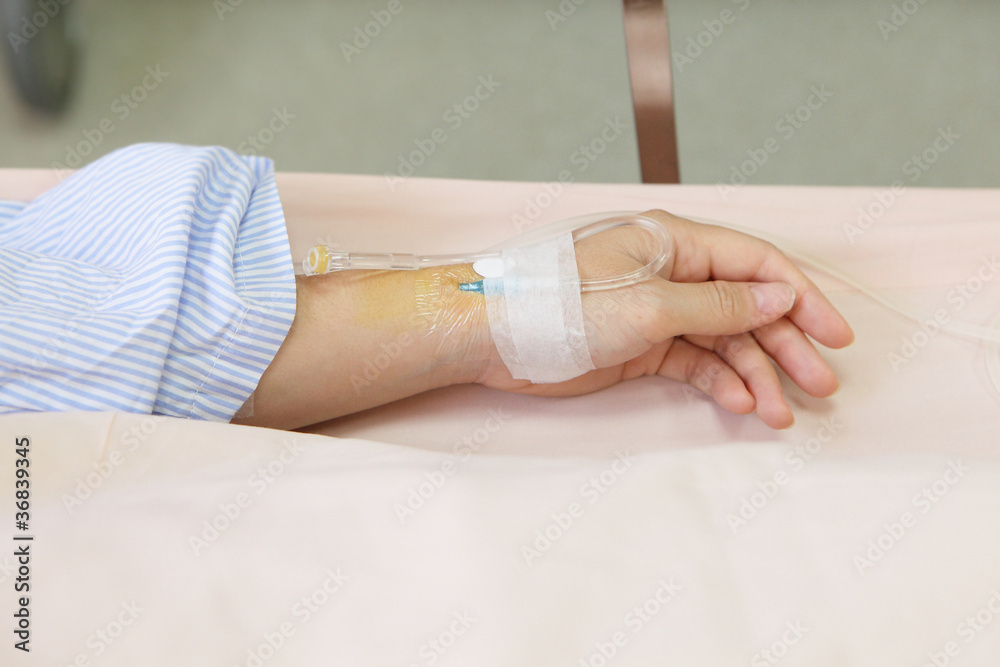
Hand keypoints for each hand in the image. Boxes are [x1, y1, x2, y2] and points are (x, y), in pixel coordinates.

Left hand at [473, 210, 854, 428]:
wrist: (496, 338)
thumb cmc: (560, 304)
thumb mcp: (650, 305)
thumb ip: (719, 303)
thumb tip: (779, 298)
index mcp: (675, 242)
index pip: (756, 264)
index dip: (801, 297)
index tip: (833, 334)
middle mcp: (672, 272)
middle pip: (747, 306)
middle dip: (787, 345)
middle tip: (821, 383)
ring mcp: (658, 311)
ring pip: (724, 340)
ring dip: (755, 374)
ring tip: (779, 413)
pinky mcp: (642, 346)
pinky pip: (695, 362)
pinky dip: (719, 381)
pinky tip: (739, 404)